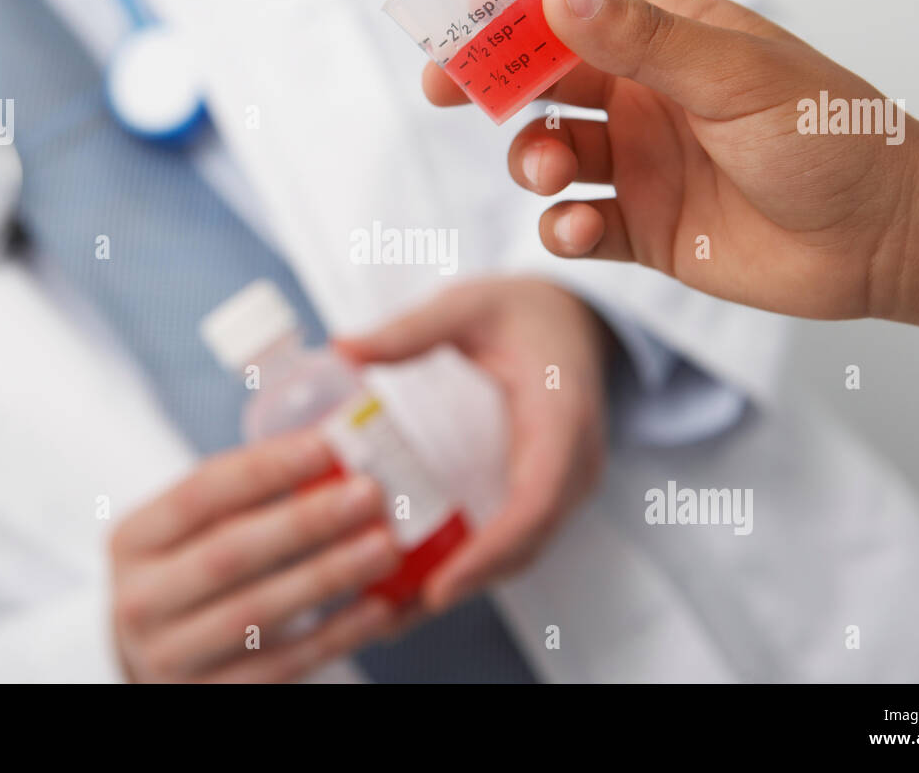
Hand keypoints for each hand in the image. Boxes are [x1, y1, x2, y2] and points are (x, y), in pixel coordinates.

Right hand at [110, 430, 400, 682]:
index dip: (266, 467)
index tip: (329, 444)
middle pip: (229, 553)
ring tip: (385, 546)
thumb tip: (339, 442)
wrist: (162, 660)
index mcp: (133, 539)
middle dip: (305, 521)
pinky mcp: (208, 700)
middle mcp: (138, 600)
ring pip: (256, 614)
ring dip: (327, 576)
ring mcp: (167, 658)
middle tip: (369, 494)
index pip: (201, 492)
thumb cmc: (197, 573)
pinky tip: (378, 609)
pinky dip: (334, 637)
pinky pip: (280, 667)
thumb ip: (250, 493)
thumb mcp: (196, 529)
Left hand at [335, 277, 611, 610]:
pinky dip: (473, 564)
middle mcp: (574, 462)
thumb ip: (411, 329)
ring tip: (395, 611)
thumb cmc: (523, 312)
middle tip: (394, 613)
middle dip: (465, 582)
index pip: (537, 500)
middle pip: (527, 542)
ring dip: (465, 582)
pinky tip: (418, 579)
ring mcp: (565, 483)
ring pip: (522, 550)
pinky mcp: (547, 491)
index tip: (441, 584)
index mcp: (561, 417)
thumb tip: (343, 347)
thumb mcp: (469, 305)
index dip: (492, 550)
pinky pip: (516, 538)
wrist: (575, 320)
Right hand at [422, 0, 918, 320]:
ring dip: (534, 159)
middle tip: (448, 89)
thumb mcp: (735, 76)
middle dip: (493, 80)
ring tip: (554, 173)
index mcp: (672, 38)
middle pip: (544, 73)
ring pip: (552, 150)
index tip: (463, 13)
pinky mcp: (644, 228)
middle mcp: (647, 95)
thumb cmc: (832, 136)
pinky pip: (577, 224)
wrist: (882, 240)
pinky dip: (563, 228)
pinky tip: (580, 229)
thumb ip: (642, 40)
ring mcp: (642, 162)